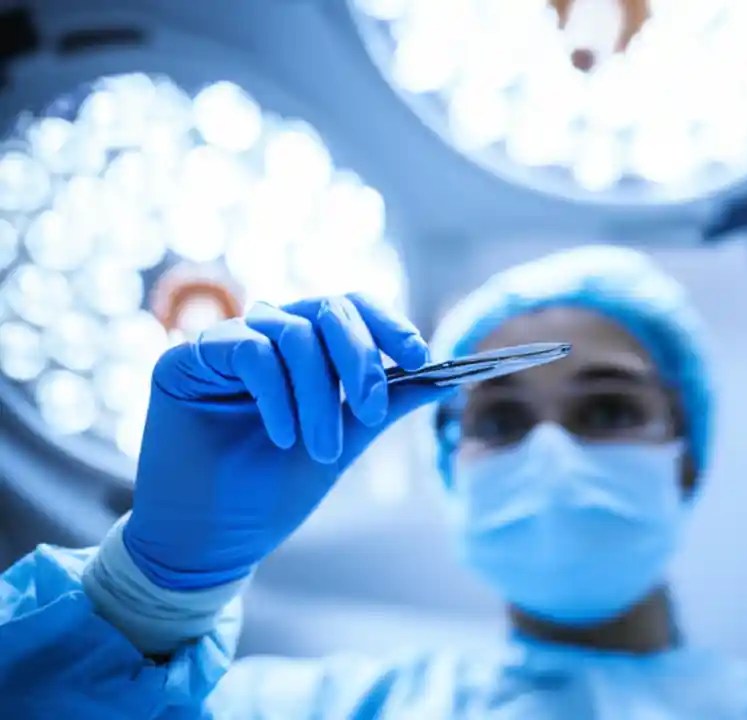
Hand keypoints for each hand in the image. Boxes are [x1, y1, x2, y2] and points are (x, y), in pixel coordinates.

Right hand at [123, 294, 451, 589]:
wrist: (211, 540)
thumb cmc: (273, 492)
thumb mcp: (344, 442)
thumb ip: (384, 405)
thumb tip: (443, 377)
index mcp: (306, 349)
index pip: (353, 309)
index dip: (390, 326)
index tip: (422, 359)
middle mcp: (267, 335)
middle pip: (329, 311)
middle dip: (360, 361)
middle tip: (372, 412)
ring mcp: (227, 343)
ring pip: (294, 334)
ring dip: (318, 395)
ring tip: (322, 449)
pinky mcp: (187, 359)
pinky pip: (249, 350)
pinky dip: (276, 394)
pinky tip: (283, 437)